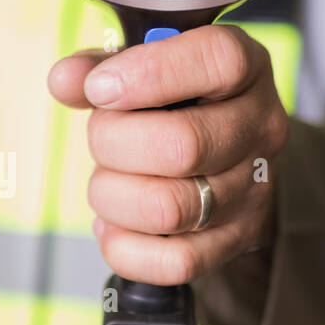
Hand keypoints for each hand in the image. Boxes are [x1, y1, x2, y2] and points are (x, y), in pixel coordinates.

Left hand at [47, 25, 288, 286]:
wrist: (227, 161)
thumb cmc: (176, 105)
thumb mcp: (145, 68)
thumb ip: (101, 66)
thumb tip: (65, 80)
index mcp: (246, 70)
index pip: (218, 61)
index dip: (147, 74)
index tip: (100, 87)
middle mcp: (260, 130)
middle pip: (181, 146)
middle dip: (113, 142)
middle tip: (101, 138)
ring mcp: (252, 192)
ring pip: (167, 208)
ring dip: (111, 195)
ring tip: (108, 180)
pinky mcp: (232, 243)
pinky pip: (171, 263)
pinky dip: (123, 246)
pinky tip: (114, 223)